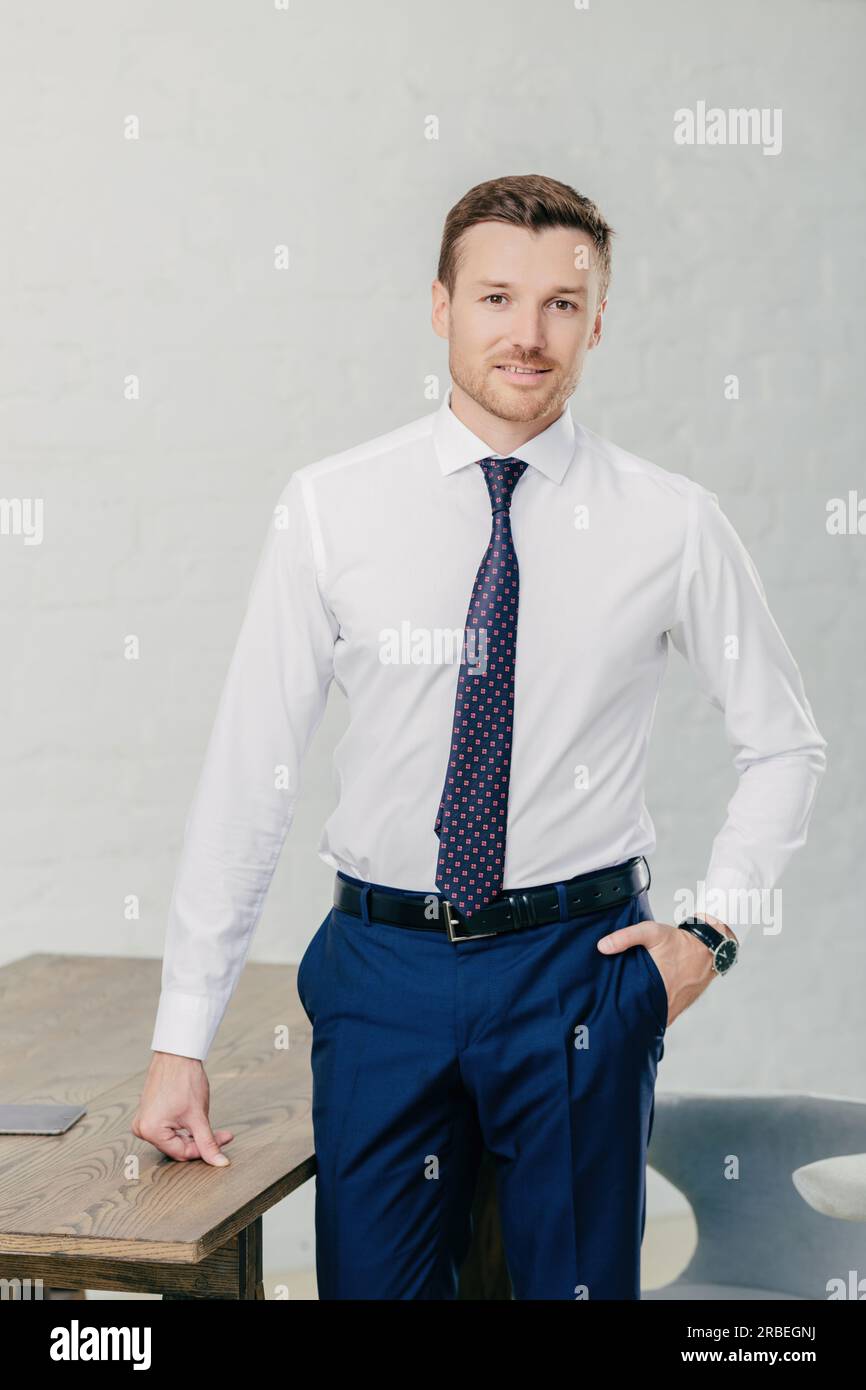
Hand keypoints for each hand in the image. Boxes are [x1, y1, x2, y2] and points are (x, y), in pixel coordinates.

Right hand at [131, 1052, 234, 1165]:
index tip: (225, 1139)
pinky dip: (184, 1126)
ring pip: (175, 1138)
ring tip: (210, 1123)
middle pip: (178, 1146)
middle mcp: (142, 1128)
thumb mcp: (198, 1116)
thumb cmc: (184, 1080)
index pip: (183, 1152)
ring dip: (194, 1133)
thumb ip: (208, 1143)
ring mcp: (144, 1120)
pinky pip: (168, 1128)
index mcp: (150, 1131)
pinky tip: (197, 1119)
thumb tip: (220, 1163)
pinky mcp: (149, 1112)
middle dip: (201, 1140)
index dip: (206, 1148)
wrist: (177, 1053)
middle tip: (223, 1134)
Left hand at [596, 914, 733, 1026]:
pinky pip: (661, 1015)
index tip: (604, 1006)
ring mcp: (673, 1009)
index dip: (617, 1009)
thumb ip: (626, 937)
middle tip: (610, 1006)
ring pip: (651, 1018)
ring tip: (623, 1007)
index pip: (631, 1010)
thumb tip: (602, 947)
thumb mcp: (652, 932)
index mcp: (656, 989)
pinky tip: (641, 1004)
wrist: (709, 949)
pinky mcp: (678, 1008)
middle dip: (625, 1013)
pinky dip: (651, 1012)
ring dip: (639, 1014)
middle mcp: (666, 1005)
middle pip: (639, 1016)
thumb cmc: (680, 942)